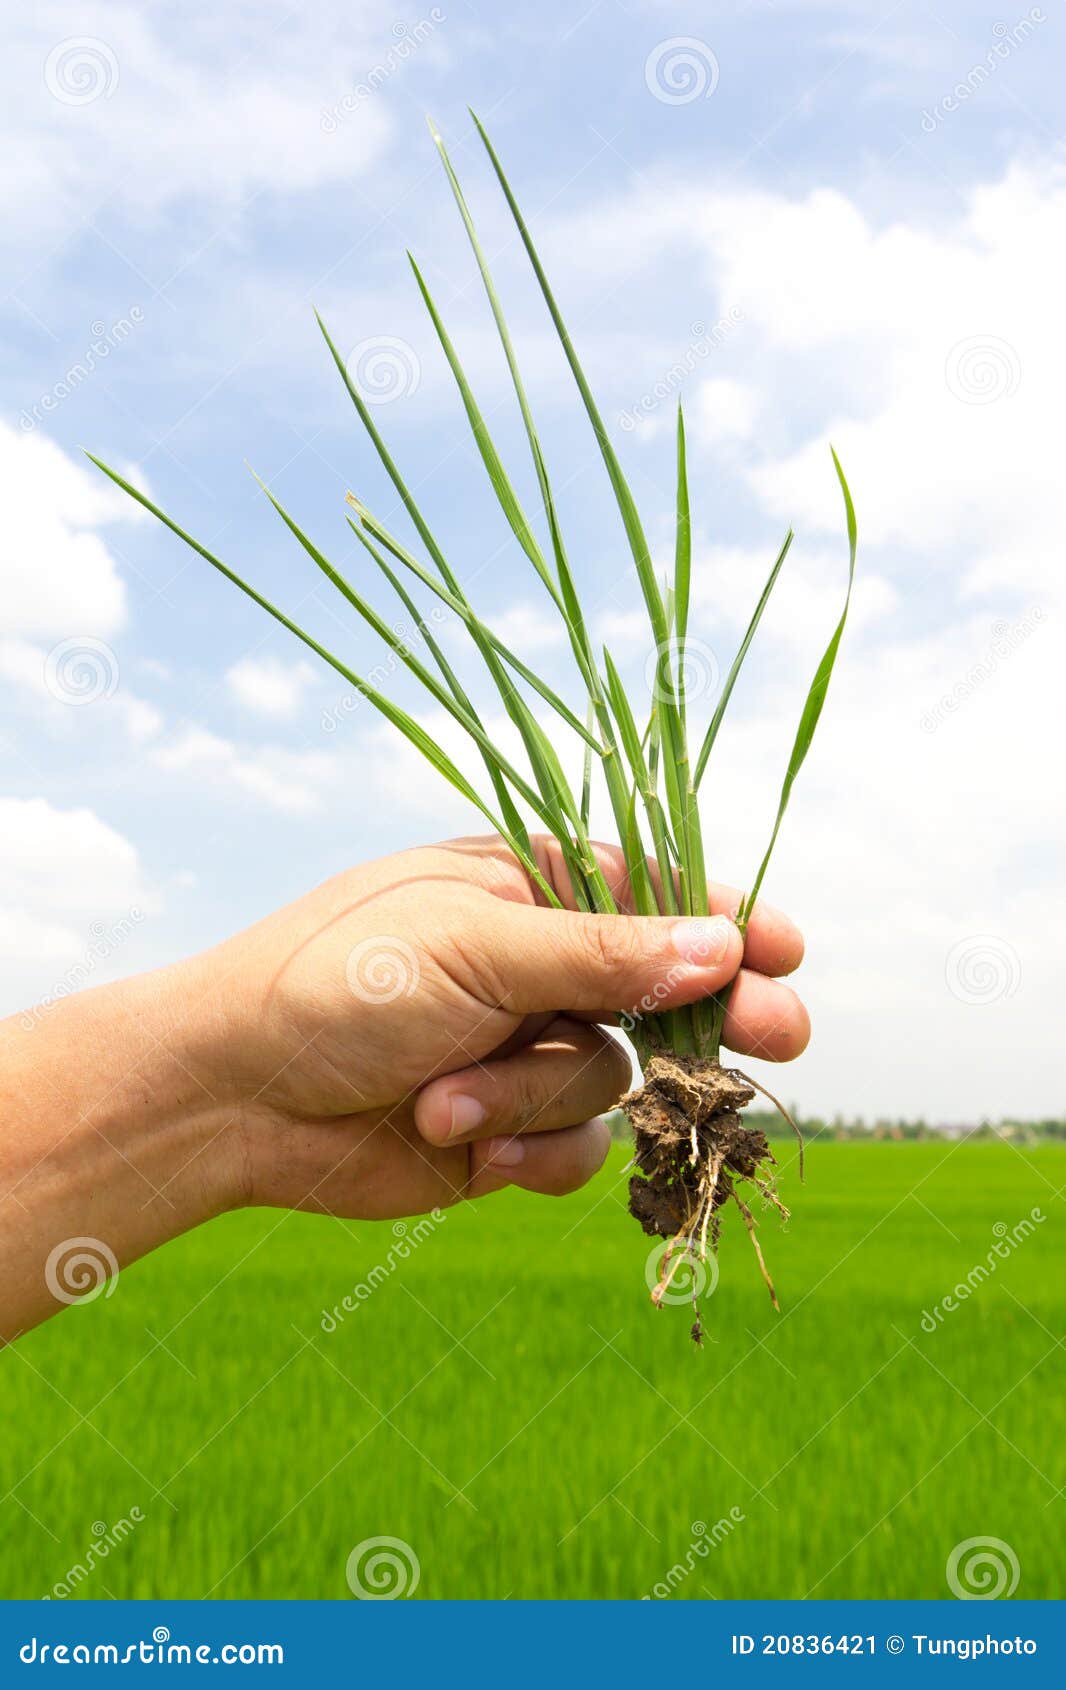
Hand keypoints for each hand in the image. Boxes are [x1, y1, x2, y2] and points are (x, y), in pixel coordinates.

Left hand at [198, 834, 807, 1220]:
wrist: (234, 1098)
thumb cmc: (339, 985)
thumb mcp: (477, 949)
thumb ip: (604, 955)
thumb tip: (725, 945)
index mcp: (524, 886)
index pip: (654, 894)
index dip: (725, 921)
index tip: (788, 950)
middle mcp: (534, 963)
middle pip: (663, 989)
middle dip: (711, 1018)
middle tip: (779, 1038)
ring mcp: (524, 1047)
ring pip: (612, 1080)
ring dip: (537, 1098)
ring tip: (448, 1100)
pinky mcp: (506, 1127)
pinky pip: (576, 1148)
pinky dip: (530, 1153)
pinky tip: (469, 1147)